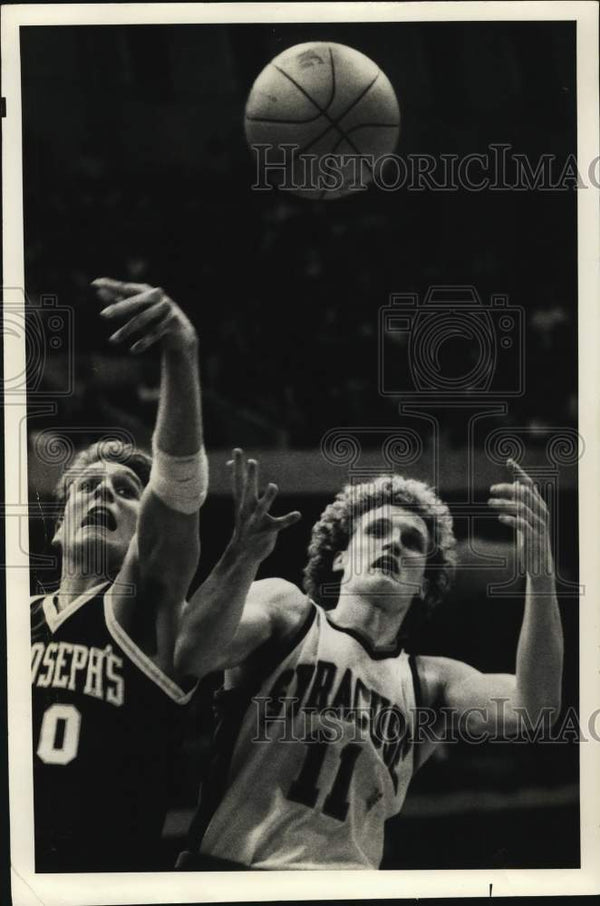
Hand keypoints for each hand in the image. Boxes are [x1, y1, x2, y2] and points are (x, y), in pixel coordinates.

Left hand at [92, 277, 196, 353]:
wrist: (181, 335)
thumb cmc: (154, 320)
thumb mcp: (136, 311)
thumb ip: (119, 301)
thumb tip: (98, 292)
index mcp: (146, 291)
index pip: (126, 288)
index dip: (112, 285)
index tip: (95, 283)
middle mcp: (157, 297)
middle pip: (135, 302)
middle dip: (119, 308)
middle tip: (103, 314)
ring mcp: (166, 309)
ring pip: (142, 319)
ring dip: (126, 330)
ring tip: (112, 341)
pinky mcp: (173, 322)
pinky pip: (155, 333)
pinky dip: (143, 342)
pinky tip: (133, 350)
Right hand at [229, 449, 300, 562]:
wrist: (243, 553)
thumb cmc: (245, 523)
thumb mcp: (241, 504)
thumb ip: (240, 485)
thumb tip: (231, 466)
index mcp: (242, 501)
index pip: (238, 480)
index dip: (238, 465)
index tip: (237, 450)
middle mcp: (247, 510)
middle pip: (248, 490)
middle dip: (250, 476)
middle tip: (253, 461)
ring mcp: (256, 521)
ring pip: (262, 507)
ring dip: (267, 497)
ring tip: (273, 485)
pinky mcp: (267, 531)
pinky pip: (279, 524)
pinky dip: (288, 519)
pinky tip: (298, 514)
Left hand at [488, 458, 553, 577]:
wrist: (540, 564)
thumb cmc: (530, 538)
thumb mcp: (525, 517)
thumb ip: (522, 503)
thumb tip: (514, 486)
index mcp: (538, 505)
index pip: (529, 484)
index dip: (519, 472)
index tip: (509, 461)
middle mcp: (541, 512)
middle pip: (524, 494)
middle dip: (507, 489)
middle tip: (491, 489)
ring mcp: (539, 525)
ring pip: (522, 508)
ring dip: (504, 504)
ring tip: (490, 503)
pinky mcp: (535, 538)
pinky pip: (524, 525)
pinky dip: (512, 519)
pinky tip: (500, 518)